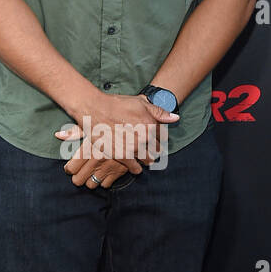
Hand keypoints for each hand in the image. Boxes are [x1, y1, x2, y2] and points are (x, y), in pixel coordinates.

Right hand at [55, 92, 178, 185]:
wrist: (95, 109)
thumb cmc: (117, 104)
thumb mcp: (140, 102)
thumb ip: (159, 112)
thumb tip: (175, 119)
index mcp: (152, 124)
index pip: (163, 137)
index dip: (159, 138)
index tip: (155, 141)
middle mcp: (145, 137)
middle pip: (156, 150)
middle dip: (154, 150)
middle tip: (150, 151)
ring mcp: (134, 147)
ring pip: (147, 160)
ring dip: (147, 160)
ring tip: (145, 160)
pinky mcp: (122, 155)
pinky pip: (134, 168)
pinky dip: (136, 169)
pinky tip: (136, 169)